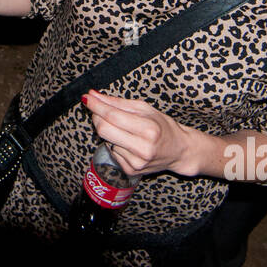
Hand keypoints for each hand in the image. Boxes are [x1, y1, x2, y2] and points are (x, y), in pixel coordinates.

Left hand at [83, 88, 198, 177]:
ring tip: (125, 129)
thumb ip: (117, 103)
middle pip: (104, 130)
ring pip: (106, 141)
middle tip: (100, 110)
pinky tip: (128, 143)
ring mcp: (136, 162)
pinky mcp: (131, 171)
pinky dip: (115, 144)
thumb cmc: (163, 126)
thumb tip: (93, 96)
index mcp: (149, 129)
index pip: (113, 116)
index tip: (86, 98)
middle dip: (97, 117)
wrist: (179, 151)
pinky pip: (112, 152)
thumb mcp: (144, 109)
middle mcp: (142, 148)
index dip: (97, 106)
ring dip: (109, 131)